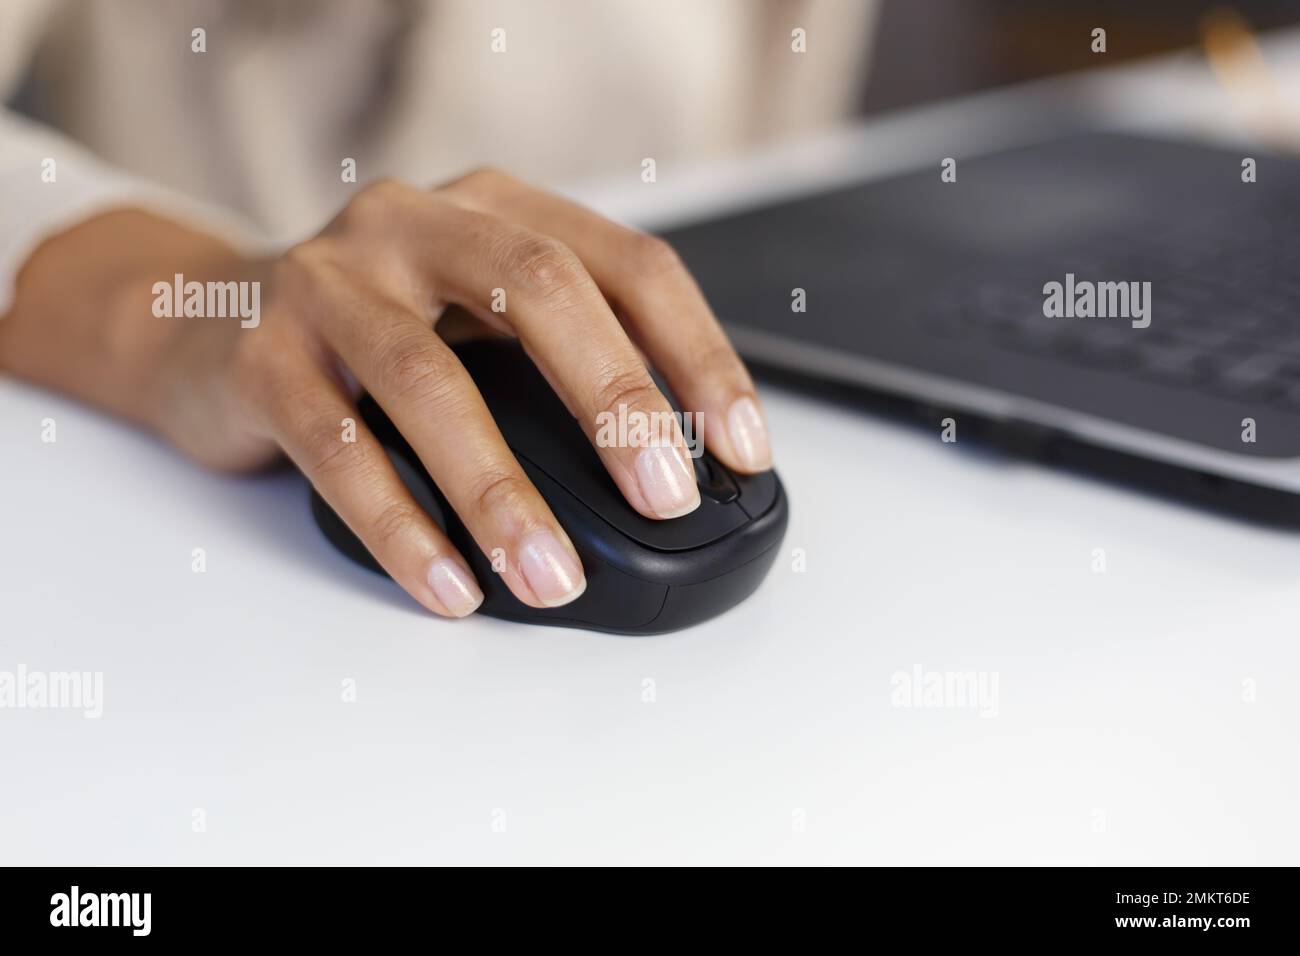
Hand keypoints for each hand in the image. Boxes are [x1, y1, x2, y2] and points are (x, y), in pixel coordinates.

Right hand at [4, 169, 772, 617]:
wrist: (207, 323)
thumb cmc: (378, 334)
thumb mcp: (480, 318)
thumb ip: (560, 362)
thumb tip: (673, 466)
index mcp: (495, 210)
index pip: (626, 265)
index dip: (696, 355)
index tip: (743, 446)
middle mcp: (415, 225)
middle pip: (540, 289)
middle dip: (615, 401)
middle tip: (664, 496)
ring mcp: (330, 281)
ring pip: (430, 383)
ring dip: (501, 490)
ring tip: (552, 577)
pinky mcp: (261, 354)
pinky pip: (338, 448)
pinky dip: (403, 527)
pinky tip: (452, 586)